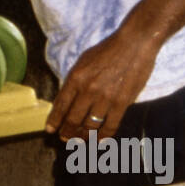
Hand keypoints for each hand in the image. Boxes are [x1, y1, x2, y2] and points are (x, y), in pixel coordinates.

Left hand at [45, 27, 160, 140]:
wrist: (133, 44)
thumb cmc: (108, 50)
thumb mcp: (84, 61)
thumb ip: (75, 80)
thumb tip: (68, 98)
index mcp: (75, 78)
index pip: (60, 105)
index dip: (54, 120)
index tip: (50, 130)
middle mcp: (88, 90)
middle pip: (73, 119)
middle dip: (67, 132)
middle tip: (65, 138)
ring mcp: (105, 98)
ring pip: (90, 125)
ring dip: (84, 136)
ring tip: (81, 140)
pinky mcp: (122, 102)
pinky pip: (110, 125)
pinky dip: (104, 136)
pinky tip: (100, 142)